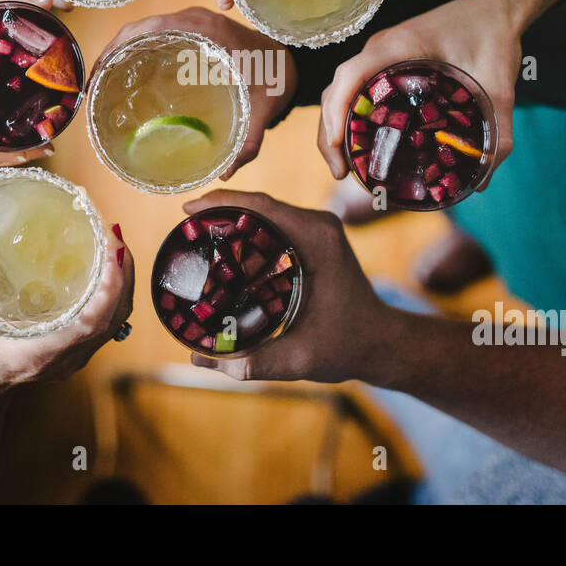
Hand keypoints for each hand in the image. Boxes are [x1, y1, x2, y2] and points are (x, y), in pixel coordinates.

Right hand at [0, 222, 133, 407]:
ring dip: (123, 279)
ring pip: (117, 319)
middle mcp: (63, 358)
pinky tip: (107, 262)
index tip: (111, 250)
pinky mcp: (78, 352)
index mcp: (35, 353)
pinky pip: (109, 321)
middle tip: (111, 231)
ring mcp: (75, 358)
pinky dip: (115, 291)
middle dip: (122, 273)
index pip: (89, 323)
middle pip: (113, 316)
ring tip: (112, 239)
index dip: (109, 287)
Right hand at [95, 7, 297, 177]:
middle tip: (93, 87)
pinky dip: (136, 52)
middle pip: (136, 29)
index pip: (147, 28)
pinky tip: (127, 79)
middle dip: (109, 54)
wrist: (293, 58)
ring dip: (119, 52)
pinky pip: (156, 36)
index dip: (116, 48)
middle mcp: (194, 20)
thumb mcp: (265, 108)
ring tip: (102, 85)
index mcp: (205, 30)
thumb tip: (225, 172)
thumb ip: (250, 142)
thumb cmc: (278, 77)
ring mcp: (191, 22)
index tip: (98, 74)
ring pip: (143, 32)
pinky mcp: (192, 30)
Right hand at [181, 191, 392, 382]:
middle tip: (184, 225)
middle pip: (260, 203)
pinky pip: (275, 223)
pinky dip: (248, 228)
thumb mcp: (299, 360)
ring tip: (196, 232)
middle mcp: (319, 225)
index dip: (221, 202)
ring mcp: (318, 229)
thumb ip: (252, 363)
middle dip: (219, 208)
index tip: (187, 208)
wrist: (381, 342)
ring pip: (266, 210)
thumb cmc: (348, 347)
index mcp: (317, 240)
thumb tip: (199, 360)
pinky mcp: (315, 238)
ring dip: (232, 217)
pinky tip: (223, 245)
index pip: (261, 206)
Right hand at [317, 0, 565, 184]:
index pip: (351, 75)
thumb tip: (483, 180)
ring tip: (346, 165)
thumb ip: (499, 132)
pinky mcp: (388, 62)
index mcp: (400, 45)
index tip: (338, 148)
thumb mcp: (501, 87)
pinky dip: (351, 116)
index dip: (336, 112)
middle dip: (330, 131)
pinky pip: (358, 88)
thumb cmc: (494, 35)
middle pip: (338, 89)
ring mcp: (382, 54)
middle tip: (342, 172)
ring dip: (336, 126)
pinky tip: (364, 143)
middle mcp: (382, 48)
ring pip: (343, 90)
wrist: (497, 8)